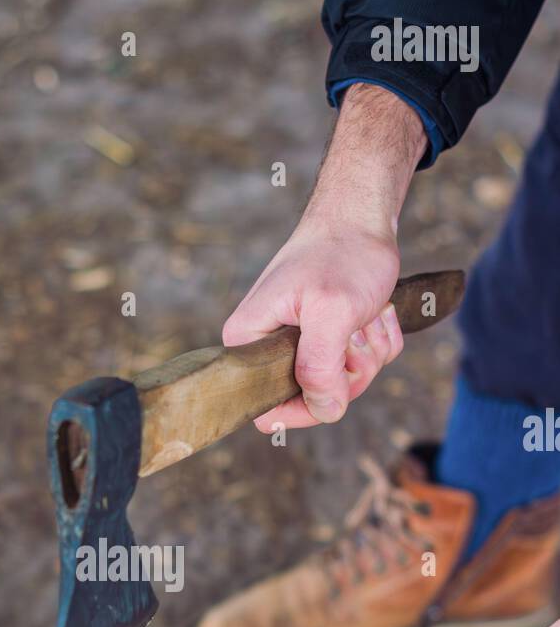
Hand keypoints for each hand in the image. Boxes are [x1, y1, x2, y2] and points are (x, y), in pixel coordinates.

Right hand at [223, 220, 402, 427]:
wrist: (363, 216)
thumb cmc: (342, 253)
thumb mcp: (331, 312)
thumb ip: (321, 368)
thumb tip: (325, 410)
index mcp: (249, 342)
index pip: (266, 408)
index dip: (304, 408)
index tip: (334, 380)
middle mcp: (268, 348)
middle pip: (313, 399)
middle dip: (349, 369)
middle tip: (355, 329)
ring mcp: (301, 346)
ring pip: (344, 384)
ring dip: (369, 351)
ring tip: (366, 313)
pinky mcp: (329, 339)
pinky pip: (362, 365)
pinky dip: (378, 341)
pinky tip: (375, 311)